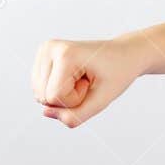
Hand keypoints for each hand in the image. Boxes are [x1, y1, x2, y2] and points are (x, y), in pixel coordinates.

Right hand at [31, 35, 146, 127]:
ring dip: (63, 95)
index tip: (91, 83)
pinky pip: (41, 90)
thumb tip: (45, 113)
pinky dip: (58, 91)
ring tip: (82, 79)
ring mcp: (43, 51)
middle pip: (45, 97)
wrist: (123, 54)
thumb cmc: (117, 73)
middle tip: (87, 81)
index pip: (55, 97)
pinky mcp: (42, 57)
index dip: (76, 99)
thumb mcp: (102, 100)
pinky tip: (74, 77)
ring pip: (41, 95)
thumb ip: (75, 115)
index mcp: (64, 54)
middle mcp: (49, 49)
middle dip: (69, 98)